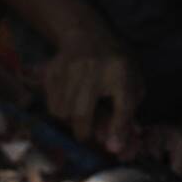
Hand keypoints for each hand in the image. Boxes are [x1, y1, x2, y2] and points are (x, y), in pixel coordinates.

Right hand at [43, 31, 144, 152]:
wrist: (87, 34)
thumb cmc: (114, 65)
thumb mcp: (131, 84)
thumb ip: (126, 114)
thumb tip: (114, 146)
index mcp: (120, 70)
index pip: (122, 104)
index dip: (118, 128)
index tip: (112, 147)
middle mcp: (93, 67)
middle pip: (82, 114)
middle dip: (84, 132)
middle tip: (87, 134)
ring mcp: (68, 68)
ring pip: (62, 113)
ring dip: (70, 120)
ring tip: (78, 113)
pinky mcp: (51, 71)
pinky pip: (51, 104)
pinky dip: (59, 110)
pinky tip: (68, 101)